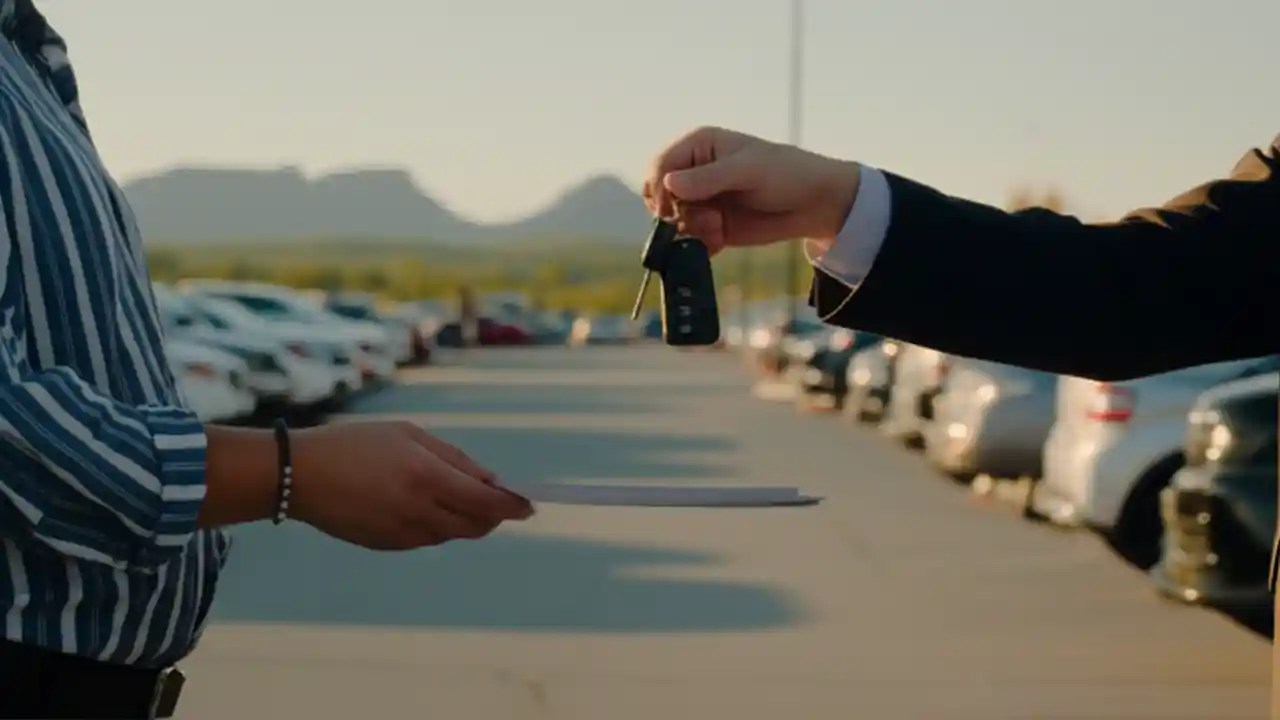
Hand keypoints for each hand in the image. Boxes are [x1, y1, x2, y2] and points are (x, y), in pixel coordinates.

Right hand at [287, 421, 533, 549]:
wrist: (299, 474)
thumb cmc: (356, 444)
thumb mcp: (409, 435)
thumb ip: (454, 459)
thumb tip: (491, 482)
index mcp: (427, 477)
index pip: (486, 503)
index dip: (513, 506)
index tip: (530, 504)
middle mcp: (419, 511)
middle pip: (476, 526)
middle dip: (494, 516)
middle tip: (504, 501)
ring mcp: (402, 534)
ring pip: (452, 534)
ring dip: (466, 520)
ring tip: (459, 495)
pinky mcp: (387, 546)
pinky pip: (427, 539)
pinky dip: (438, 525)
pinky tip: (424, 504)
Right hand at [643, 126, 861, 254]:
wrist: (813, 205)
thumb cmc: (784, 174)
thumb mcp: (747, 170)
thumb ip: (708, 178)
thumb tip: (669, 184)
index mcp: (699, 147)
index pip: (661, 165)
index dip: (660, 188)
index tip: (671, 208)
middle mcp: (694, 173)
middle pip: (659, 196)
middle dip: (674, 212)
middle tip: (702, 219)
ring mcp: (702, 201)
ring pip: (672, 221)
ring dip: (690, 230)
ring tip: (718, 228)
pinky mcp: (711, 226)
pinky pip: (689, 240)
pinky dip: (699, 244)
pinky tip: (720, 242)